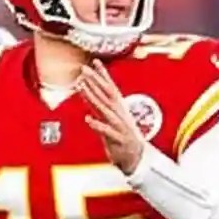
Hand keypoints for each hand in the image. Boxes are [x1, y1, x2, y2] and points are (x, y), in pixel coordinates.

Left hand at [77, 60, 144, 174]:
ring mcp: (119, 125)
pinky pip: (106, 130)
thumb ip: (98, 104)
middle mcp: (119, 114)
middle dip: (95, 81)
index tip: (95, 61)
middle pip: (106, 94)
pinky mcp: (118, 138)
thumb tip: (86, 90)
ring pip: (104, 108)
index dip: (103, 74)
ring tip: (82, 87)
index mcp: (118, 108)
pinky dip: (97, 124)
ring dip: (93, 97)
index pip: (110, 88)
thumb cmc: (122, 135)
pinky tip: (88, 119)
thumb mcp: (110, 118)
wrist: (136, 156)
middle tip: (84, 69)